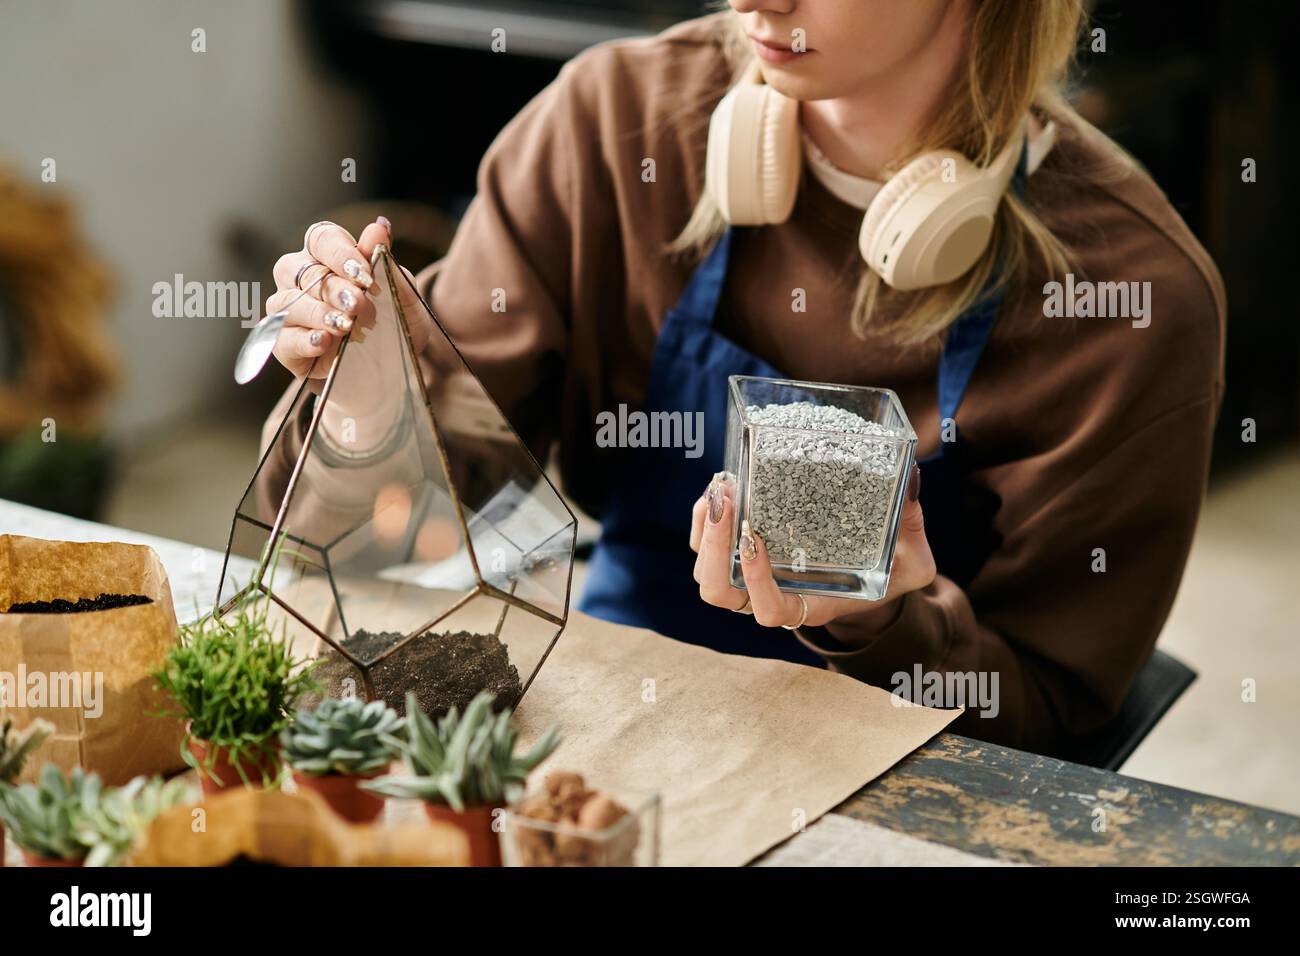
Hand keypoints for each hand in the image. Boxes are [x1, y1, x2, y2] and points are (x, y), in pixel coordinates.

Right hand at [266, 218, 427, 378]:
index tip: (364, 274)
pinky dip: (303, 340)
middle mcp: (301, 280)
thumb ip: (388, 265)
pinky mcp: (284, 345)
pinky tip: (323, 343)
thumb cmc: (392, 328)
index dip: (340, 253)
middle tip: (358, 304)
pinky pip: (281, 337)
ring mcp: (289, 312)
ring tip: (344, 326)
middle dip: (333, 287)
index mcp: (328, 259)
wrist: (389, 373)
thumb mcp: (402, 299)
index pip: (322, 239)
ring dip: (317, 313)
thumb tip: (379, 227)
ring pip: (287, 302)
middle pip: (303, 270)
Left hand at [689, 467, 934, 631]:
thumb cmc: (890, 570)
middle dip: (715, 550)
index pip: (771, 611)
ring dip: (705, 531)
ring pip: (705, 571)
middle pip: (720, 592)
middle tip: (728, 502)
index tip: (756, 538)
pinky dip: (702, 519)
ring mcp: (751, 576)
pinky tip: (719, 487)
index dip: (756, 582)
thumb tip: (908, 479)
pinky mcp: (740, 552)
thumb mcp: (911, 557)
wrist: (870, 574)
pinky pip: (704, 545)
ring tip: (722, 489)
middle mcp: (773, 595)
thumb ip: (909, 524)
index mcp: (810, 604)